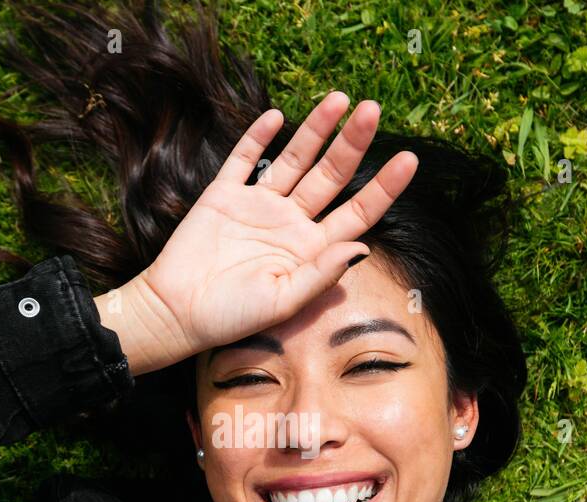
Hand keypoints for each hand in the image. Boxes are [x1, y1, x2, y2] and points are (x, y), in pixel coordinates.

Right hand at [97, 93, 417, 374]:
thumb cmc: (232, 317)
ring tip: (339, 99)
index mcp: (312, 249)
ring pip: (295, 159)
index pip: (358, 212)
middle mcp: (291, 223)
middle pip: (331, 176)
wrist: (176, 313)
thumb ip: (320, 275)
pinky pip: (244, 160)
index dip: (384, 186)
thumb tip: (362, 247)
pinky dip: (258, 137)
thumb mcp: (283, 301)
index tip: (410, 160)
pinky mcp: (224, 196)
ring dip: (315, 129)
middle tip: (373, 110)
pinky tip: (277, 116)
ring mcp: (258, 206)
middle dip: (352, 143)